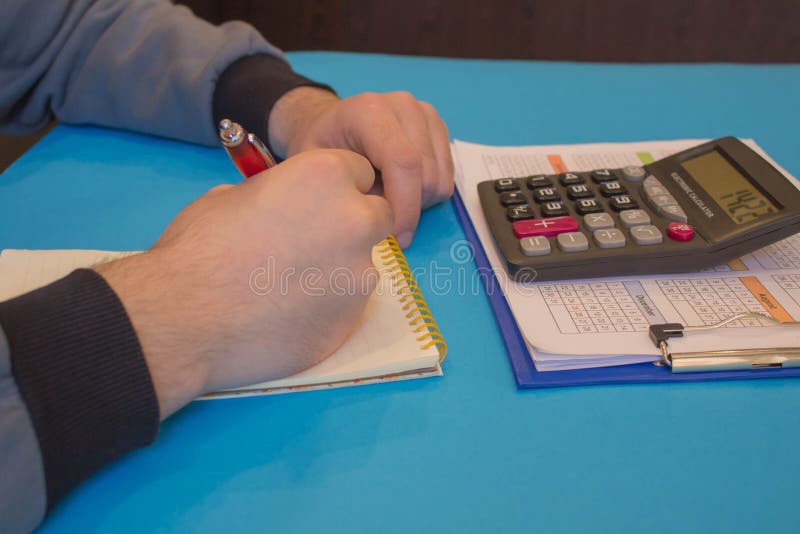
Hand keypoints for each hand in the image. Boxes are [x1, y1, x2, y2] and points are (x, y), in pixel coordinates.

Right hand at [95, 150, 391, 417]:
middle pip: (379, 215)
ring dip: (340, 270)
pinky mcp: (352, 320)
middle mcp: (355, 220)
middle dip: (355, 224)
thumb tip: (277, 205)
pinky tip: (290, 315)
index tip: (318, 204)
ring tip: (291, 288)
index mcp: (326, 177)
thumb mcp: (230, 196)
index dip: (339, 187)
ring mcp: (359, 274)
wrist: (185, 318)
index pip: (361, 171)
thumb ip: (274, 196)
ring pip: (364, 265)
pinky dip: (329, 307)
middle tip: (315, 243)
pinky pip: (349, 305)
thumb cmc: (198, 248)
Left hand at [268, 88, 454, 247]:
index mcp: (369, 110)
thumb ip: (345, 190)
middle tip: (381, 219)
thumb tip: (378, 223)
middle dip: (409, 210)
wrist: (329, 125)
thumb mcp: (317, 170)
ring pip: (440, 180)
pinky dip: (428, 194)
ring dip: (419, 203)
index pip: (403, 162)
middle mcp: (403, 105)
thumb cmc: (321, 150)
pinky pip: (447, 177)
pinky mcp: (437, 127)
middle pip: (426, 175)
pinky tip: (401, 188)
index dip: (404, 207)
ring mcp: (424, 113)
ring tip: (387, 198)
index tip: (394, 238)